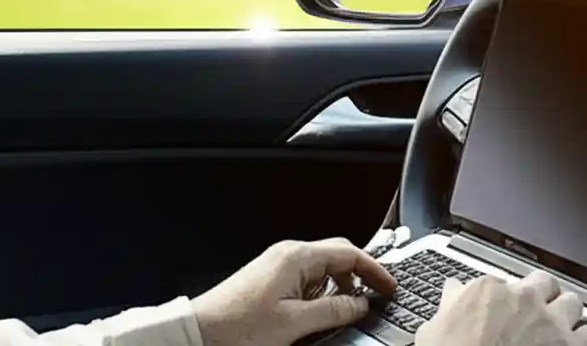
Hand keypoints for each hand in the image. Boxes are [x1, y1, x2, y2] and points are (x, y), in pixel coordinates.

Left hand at [192, 238, 397, 345]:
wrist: (198, 332)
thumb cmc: (237, 327)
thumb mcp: (294, 324)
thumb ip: (334, 312)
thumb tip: (360, 305)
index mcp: (297, 258)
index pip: (349, 254)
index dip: (374, 270)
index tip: (388, 287)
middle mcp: (288, 254)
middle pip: (337, 256)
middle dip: (358, 276)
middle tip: (374, 297)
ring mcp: (278, 264)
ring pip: (322, 268)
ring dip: (338, 287)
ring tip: (346, 311)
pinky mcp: (269, 277)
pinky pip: (305, 278)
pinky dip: (320, 292)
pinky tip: (320, 313)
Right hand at [416, 271, 586, 345]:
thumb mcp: (433, 330)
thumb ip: (450, 305)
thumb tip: (452, 291)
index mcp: (488, 291)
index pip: (502, 281)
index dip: (504, 297)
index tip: (501, 306)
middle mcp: (523, 299)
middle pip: (544, 283)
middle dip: (543, 295)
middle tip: (537, 310)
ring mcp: (549, 322)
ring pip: (573, 302)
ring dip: (568, 314)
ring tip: (562, 326)